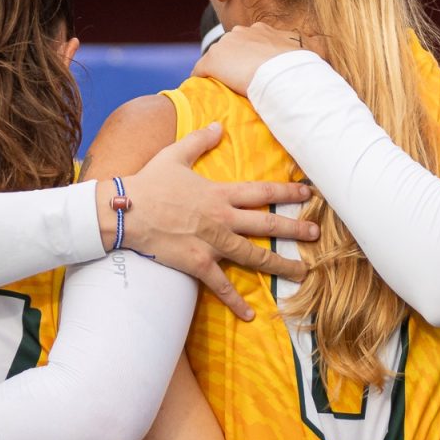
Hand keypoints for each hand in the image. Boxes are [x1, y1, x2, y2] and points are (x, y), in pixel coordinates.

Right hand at [105, 122, 319, 320]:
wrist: (124, 212)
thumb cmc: (149, 183)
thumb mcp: (175, 155)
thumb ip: (200, 140)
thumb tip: (219, 125)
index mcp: (219, 194)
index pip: (262, 193)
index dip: (287, 193)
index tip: (308, 194)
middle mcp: (222, 219)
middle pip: (266, 225)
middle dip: (294, 229)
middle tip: (315, 234)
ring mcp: (211, 244)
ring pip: (253, 257)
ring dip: (280, 265)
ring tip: (302, 273)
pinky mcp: (198, 264)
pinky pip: (221, 285)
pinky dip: (235, 301)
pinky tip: (250, 314)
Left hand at [193, 22, 312, 95]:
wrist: (281, 74)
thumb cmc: (297, 65)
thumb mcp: (311, 49)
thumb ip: (313, 46)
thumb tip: (327, 48)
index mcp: (261, 30)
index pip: (250, 42)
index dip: (251, 57)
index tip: (255, 71)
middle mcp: (241, 32)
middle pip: (231, 48)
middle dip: (234, 62)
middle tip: (241, 81)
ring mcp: (224, 46)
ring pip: (217, 59)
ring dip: (219, 72)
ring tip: (224, 89)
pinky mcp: (211, 61)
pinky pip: (200, 71)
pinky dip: (201, 80)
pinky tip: (205, 91)